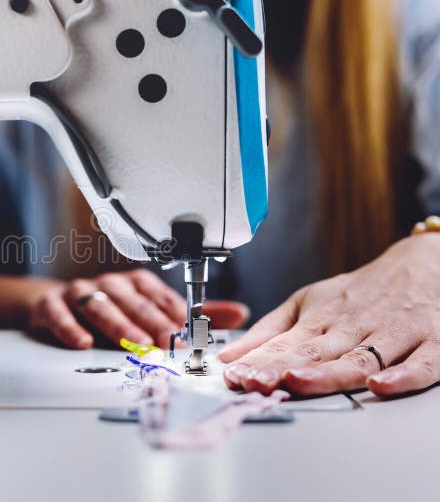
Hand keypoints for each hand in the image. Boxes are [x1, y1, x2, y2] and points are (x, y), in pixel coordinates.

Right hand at [28, 269, 248, 349]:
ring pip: (98, 304)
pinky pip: (58, 312)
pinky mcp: (50, 305)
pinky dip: (69, 326)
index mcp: (134, 284)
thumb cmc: (107, 310)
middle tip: (166, 342)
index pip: (157, 295)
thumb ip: (190, 315)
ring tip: (133, 344)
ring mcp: (78, 293)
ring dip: (117, 324)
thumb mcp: (148, 310)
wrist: (51, 304)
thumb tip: (240, 314)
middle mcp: (108, 285)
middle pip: (131, 300)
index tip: (189, 332)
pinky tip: (82, 342)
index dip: (173, 313)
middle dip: (150, 321)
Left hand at [218, 234, 439, 397]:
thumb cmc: (362, 291)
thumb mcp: (309, 302)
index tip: (233, 375)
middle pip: (315, 352)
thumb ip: (269, 332)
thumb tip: (228, 356)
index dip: (258, 362)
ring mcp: (393, 334)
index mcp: (321, 318)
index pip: (285, 344)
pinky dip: (401, 375)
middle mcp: (354, 326)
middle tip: (253, 382)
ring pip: (358, 358)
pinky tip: (379, 385)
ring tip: (296, 381)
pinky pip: (420, 363)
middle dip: (281, 367)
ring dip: (327, 373)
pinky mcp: (432, 342)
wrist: (424, 263)